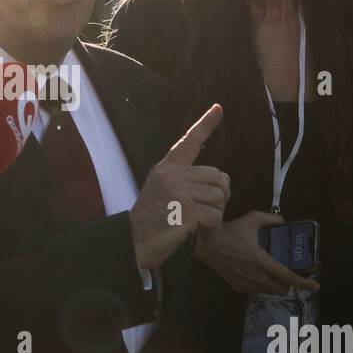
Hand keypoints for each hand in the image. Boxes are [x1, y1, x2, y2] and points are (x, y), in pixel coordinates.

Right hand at [130, 105, 230, 269]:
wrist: (132, 243)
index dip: (206, 124)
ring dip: (217, 213)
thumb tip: (218, 179)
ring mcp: (179, 192)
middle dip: (220, 196)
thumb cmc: (149, 222)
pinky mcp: (186, 210)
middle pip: (217, 176)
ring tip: (200, 222)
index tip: (219, 108)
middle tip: (208, 210)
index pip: (189, 142)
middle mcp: (172, 175)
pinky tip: (200, 231)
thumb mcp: (159, 192)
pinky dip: (212, 227)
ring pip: (220, 196)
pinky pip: (215, 215)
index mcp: (165, 169)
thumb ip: (182, 181)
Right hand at [196, 210, 319, 295]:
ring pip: (268, 292)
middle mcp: (255, 275)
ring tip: (276, 276)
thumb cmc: (229, 231)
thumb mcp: (250, 219)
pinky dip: (262, 287)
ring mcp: (245, 283)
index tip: (315, 286)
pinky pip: (255, 291)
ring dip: (276, 286)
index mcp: (260, 260)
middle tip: (290, 275)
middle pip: (280, 288)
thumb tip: (282, 221)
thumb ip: (269, 219)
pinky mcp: (237, 285)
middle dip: (289, 284)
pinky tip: (259, 277)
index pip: (286, 276)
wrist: (206, 244)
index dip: (303, 282)